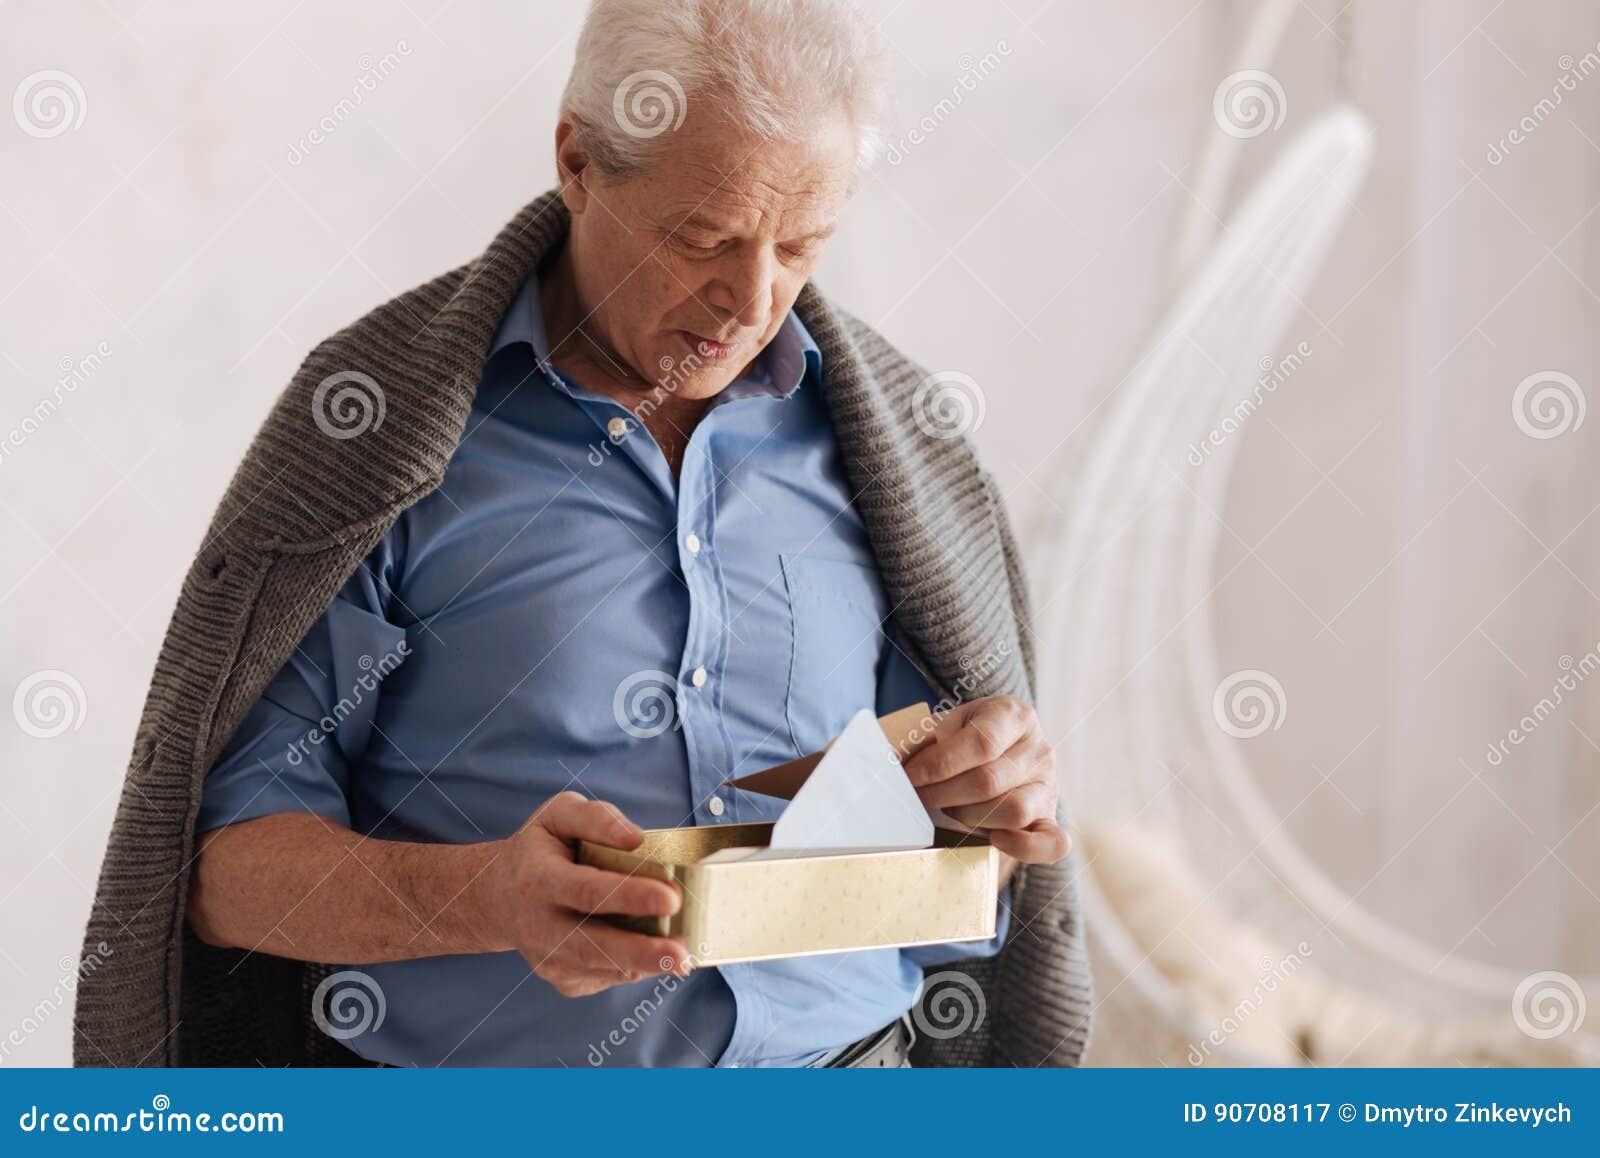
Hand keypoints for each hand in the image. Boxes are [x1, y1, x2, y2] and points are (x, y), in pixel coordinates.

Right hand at [487, 791, 690, 996]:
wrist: (499, 896)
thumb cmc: (540, 848)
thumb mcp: (558, 814)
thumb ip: (597, 818)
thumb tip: (638, 839)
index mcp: (538, 880)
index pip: (587, 890)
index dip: (629, 896)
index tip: (670, 898)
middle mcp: (539, 926)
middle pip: (594, 945)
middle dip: (642, 952)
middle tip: (682, 954)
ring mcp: (549, 959)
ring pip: (605, 967)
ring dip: (647, 965)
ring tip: (683, 957)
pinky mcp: (563, 979)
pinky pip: (607, 977)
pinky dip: (636, 968)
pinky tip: (654, 953)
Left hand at [902, 696, 1069, 864]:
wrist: (1001, 751)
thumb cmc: (966, 739)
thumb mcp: (949, 725)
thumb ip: (927, 739)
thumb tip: (891, 758)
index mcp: (1014, 715)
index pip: (980, 744)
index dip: (939, 764)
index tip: (908, 776)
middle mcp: (1039, 749)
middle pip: (990, 781)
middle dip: (943, 793)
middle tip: (916, 797)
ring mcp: (1049, 785)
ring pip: (1013, 811)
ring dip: (969, 817)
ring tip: (948, 809)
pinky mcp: (1051, 818)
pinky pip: (1052, 843)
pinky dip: (1023, 847)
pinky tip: (994, 839)